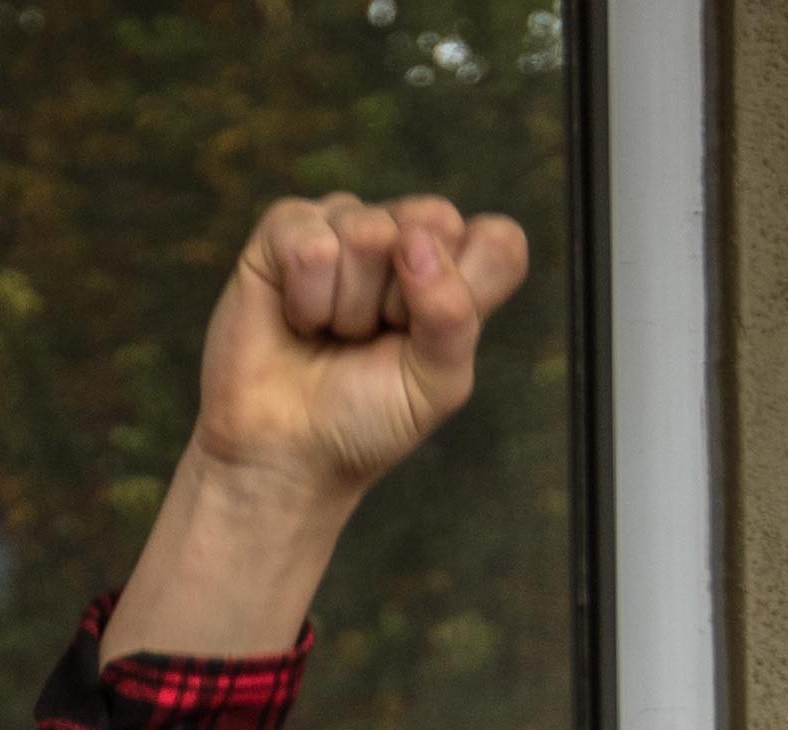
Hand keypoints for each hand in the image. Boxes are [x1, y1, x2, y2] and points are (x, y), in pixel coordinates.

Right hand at [193, 191, 529, 498]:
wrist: (288, 450)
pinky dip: (305, 300)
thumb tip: (413, 241)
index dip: (469, 290)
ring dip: (348, 309)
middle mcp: (405, 236)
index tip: (431, 339)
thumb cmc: (367, 419)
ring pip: (367, 233)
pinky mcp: (288, 227)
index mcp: (455, 271)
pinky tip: (297, 319)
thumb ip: (453, 316)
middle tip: (376, 337)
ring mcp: (347, 223)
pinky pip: (311, 244)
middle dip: (402, 299)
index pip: (499, 242)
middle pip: (435, 220)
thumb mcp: (435, 385)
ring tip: (332, 334)